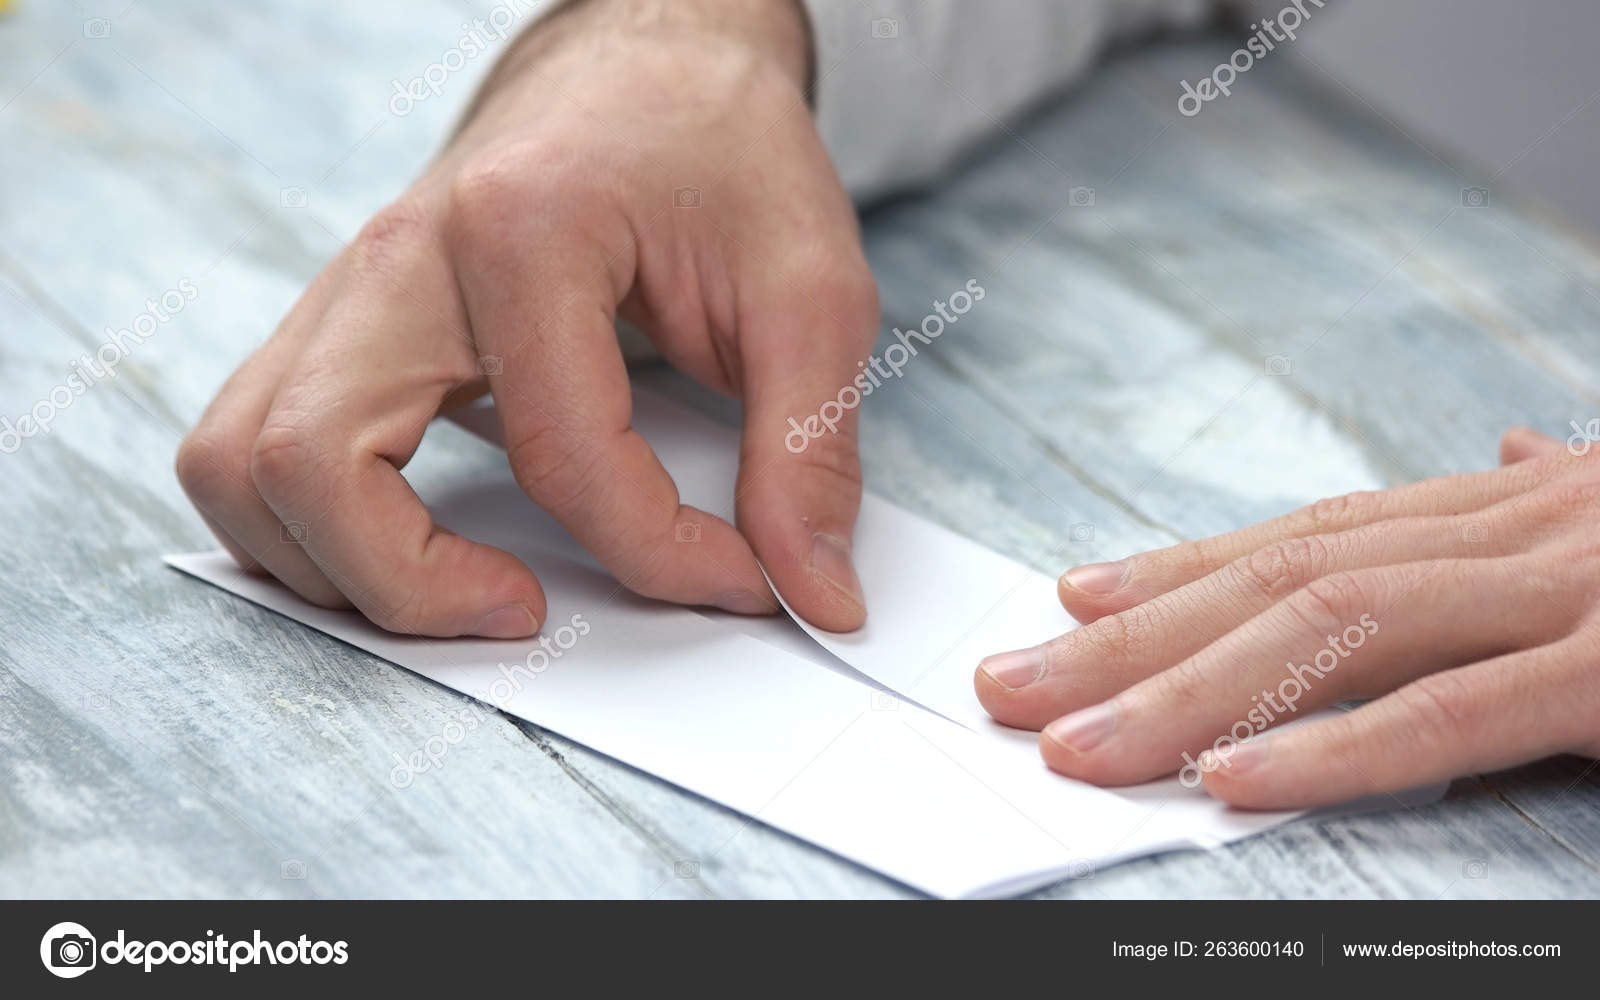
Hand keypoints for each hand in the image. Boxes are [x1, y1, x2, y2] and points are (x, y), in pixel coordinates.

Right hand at [177, 0, 878, 636]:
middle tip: (529, 610)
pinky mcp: (345, 319)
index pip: (560, 460)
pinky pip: (262, 439)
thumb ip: (809, 451)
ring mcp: (353, 287)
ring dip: (329, 563)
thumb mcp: (811, 291)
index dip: (660, 556)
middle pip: (313, 465)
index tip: (738, 579)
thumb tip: (812, 594)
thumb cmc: (723, 151)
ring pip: (244, 463)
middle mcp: (403, 259)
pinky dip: (309, 518)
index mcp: (520, 231)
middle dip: (414, 588)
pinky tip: (406, 537)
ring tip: (456, 590)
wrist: (651, 60)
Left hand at [976, 426, 1599, 808]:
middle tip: (1015, 685)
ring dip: (1185, 692)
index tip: (1073, 598)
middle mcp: (1508, 538)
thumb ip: (1553, 495)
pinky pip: (1451, 716)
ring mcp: (1559, 598)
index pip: (1311, 538)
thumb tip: (1510, 446)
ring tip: (1077, 745)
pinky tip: (1229, 780)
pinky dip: (1332, 749)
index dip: (1183, 569)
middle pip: (1284, 581)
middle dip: (1134, 639)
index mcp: (1505, 514)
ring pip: (1333, 631)